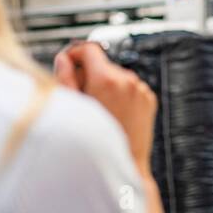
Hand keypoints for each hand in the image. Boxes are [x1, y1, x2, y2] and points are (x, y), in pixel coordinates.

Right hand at [54, 42, 156, 172]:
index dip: (75, 53)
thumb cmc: (97, 141)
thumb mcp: (74, 106)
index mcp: (107, 79)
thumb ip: (65, 77)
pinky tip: (115, 113)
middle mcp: (127, 81)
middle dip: (90, 75)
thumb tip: (63, 58)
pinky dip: (121, 95)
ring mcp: (140, 90)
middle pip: (102, 64)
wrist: (125, 163)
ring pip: (117, 77)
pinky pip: (130, 88)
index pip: (89, 49)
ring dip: (106, 86)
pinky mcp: (149, 99)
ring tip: (101, 110)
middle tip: (83, 98)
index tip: (69, 61)